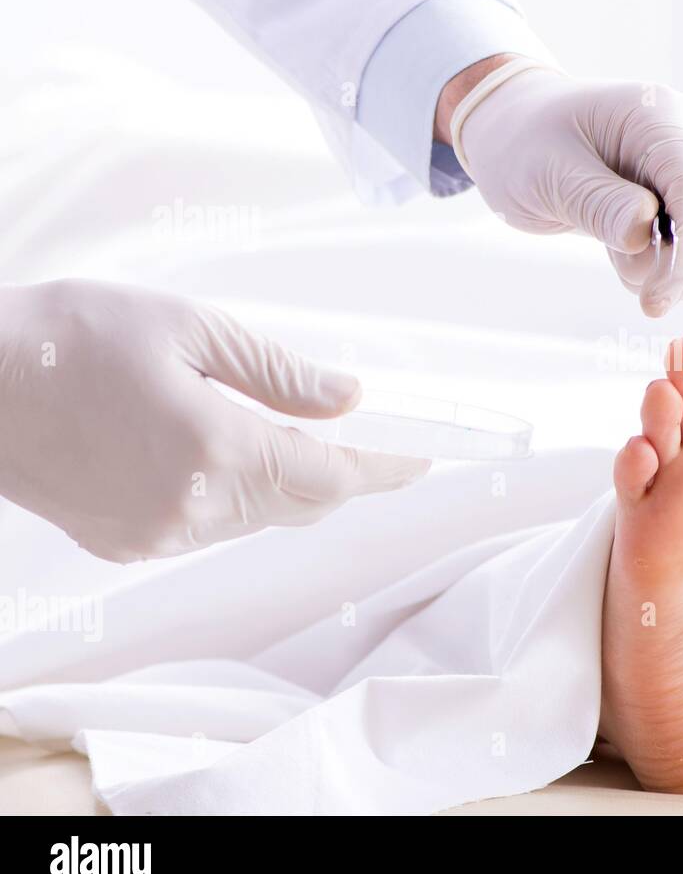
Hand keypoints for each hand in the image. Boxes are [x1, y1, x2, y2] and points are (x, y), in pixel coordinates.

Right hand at [0, 280, 428, 562]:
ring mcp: (157, 536)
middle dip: (344, 475)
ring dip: (290, 485)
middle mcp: (193, 507)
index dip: (384, 467)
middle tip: (376, 444)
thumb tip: (348, 398)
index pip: (332, 473)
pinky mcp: (127, 545)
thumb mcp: (188, 328)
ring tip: (302, 439)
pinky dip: (239, 497)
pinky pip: (212, 527)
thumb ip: (277, 373)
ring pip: (260, 518)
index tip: (421, 458)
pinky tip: (230, 457)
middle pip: (303, 504)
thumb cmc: (72, 336)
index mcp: (216, 449)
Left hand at [442, 57, 682, 317]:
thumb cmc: (527, 146)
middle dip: (672, 271)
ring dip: (680, 277)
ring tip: (625, 252)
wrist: (529, 135)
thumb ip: (595, 202)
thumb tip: (643, 230)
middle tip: (614, 258)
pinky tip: (643, 255)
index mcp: (661, 116)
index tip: (652, 303)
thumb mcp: (543, 173)